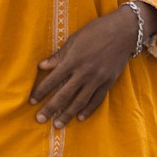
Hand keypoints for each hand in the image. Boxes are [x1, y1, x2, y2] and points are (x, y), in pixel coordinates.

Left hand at [30, 7, 139, 127]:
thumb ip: (59, 55)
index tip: (32, 101)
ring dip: (67, 114)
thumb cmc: (97, 31)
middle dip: (50, 108)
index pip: (52, 80)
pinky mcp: (109, 82)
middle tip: (40, 120)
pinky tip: (80, 117)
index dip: (41, 91)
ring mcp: (97, 79)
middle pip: (64, 95)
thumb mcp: (74, 39)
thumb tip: (42, 66)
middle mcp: (84, 72)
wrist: (124, 31)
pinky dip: (88, 110)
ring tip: (57, 125)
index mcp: (73, 60)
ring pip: (80, 101)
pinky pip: (97, 100)